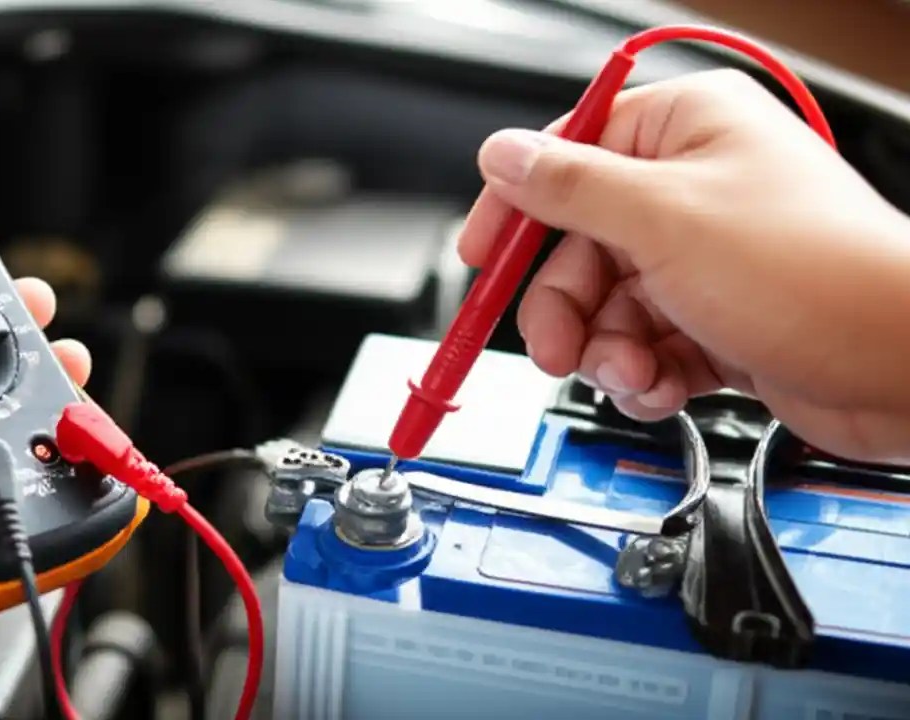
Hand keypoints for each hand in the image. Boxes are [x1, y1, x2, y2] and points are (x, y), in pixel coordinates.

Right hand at [461, 70, 909, 462]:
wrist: (900, 367)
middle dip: (564, 306)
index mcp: (686, 132)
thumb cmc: (812, 273)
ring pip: (607, 305)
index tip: (481, 253)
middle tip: (556, 346)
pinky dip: (641, 373)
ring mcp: (706, 259)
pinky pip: (645, 344)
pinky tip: (658, 387)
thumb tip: (503, 155)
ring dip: (605, 349)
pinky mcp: (717, 320)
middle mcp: (694, 189)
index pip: (569, 154)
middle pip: (580, 246)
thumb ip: (568, 187)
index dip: (518, 208)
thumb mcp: (662, 219)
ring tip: (629, 373)